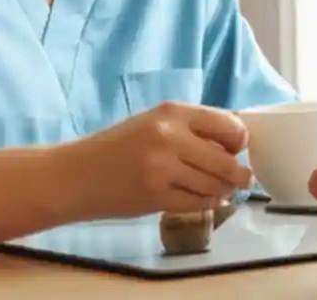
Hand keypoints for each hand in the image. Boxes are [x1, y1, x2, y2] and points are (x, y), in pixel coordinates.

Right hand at [66, 102, 254, 217]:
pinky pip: (198, 203)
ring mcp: (162, 168)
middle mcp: (169, 137)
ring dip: (223, 190)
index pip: (228, 125)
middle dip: (238, 173)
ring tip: (220, 189)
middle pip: (226, 160)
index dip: (239, 141)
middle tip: (240, 178)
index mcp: (173, 112)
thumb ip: (193, 128)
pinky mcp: (156, 196)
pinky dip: (207, 204)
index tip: (237, 149)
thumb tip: (237, 142)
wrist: (76, 175)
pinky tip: (204, 199)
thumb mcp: (155, 122)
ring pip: (215, 185)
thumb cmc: (119, 147)